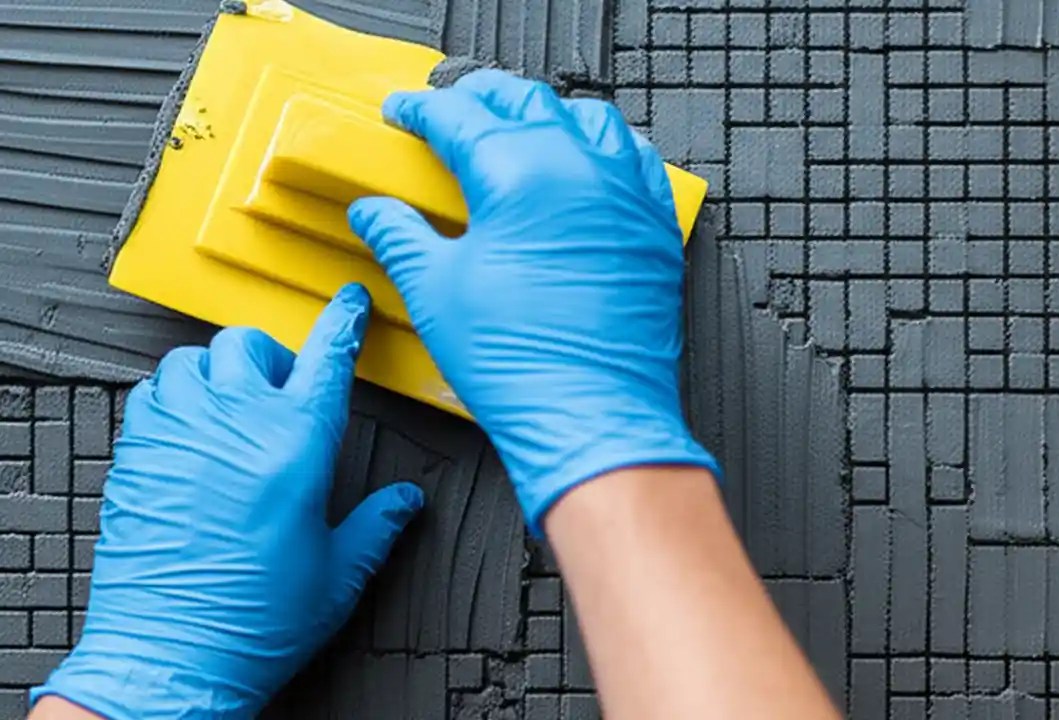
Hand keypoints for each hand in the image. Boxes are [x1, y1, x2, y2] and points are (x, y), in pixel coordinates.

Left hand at [32, 284, 423, 718]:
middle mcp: (236, 422)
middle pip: (250, 345)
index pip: (327, 356)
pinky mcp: (137, 452)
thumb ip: (377, 526)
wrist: (172, 655)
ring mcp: (179, 431)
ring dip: (217, 372)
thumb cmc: (253, 619)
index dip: (344, 322)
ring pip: (193, 358)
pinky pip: (152, 391)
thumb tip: (405, 503)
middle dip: (271, 359)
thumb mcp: (339, 573)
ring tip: (230, 406)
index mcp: (298, 444)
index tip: (350, 304)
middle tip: (281, 393)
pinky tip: (189, 427)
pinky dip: (174, 394)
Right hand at [349, 70, 717, 531]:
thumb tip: (375, 213)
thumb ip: (402, 236)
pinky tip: (589, 160)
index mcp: (518, 171)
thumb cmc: (521, 363)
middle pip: (525, 100)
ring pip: (588, 117)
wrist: (593, 416)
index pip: (459, 116)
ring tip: (518, 122)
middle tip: (451, 105)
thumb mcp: (436, 291)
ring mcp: (625, 193)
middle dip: (481, 95)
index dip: (422, 109)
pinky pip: (635, 159)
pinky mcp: (654, 225)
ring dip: (546, 111)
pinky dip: (605, 146)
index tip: (404, 111)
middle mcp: (580, 167)